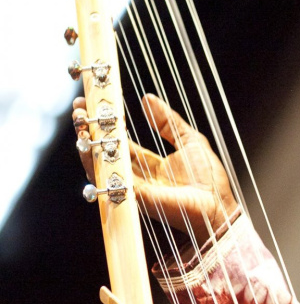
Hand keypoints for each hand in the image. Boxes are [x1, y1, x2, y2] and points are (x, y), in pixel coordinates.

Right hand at [72, 94, 236, 243]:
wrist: (218, 204)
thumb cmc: (209, 178)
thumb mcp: (190, 140)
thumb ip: (168, 122)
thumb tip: (148, 98)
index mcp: (151, 164)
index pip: (122, 142)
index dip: (107, 126)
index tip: (95, 105)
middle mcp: (138, 176)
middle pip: (106, 152)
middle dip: (89, 131)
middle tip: (79, 110)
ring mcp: (133, 187)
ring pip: (100, 165)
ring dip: (86, 145)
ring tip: (80, 124)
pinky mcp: (133, 195)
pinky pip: (108, 179)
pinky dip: (96, 163)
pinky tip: (88, 146)